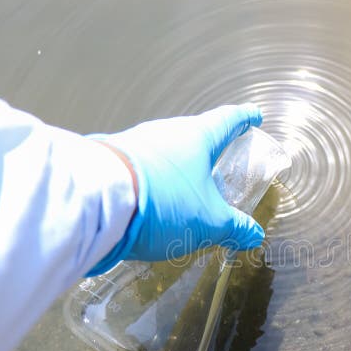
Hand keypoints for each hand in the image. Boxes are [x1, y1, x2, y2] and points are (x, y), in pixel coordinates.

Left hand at [86, 104, 263, 274]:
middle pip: (194, 135)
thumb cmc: (164, 202)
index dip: (244, 119)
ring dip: (178, 168)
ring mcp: (134, 143)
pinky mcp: (110, 160)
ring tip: (185, 190)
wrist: (96, 202)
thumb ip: (234, 228)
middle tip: (220, 164)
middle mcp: (166, 132)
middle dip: (209, 149)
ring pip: (166, 151)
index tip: (254, 116)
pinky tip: (152, 201)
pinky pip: (142, 167)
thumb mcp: (208, 222)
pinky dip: (153, 180)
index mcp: (197, 136)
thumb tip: (253, 234)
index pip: (228, 121)